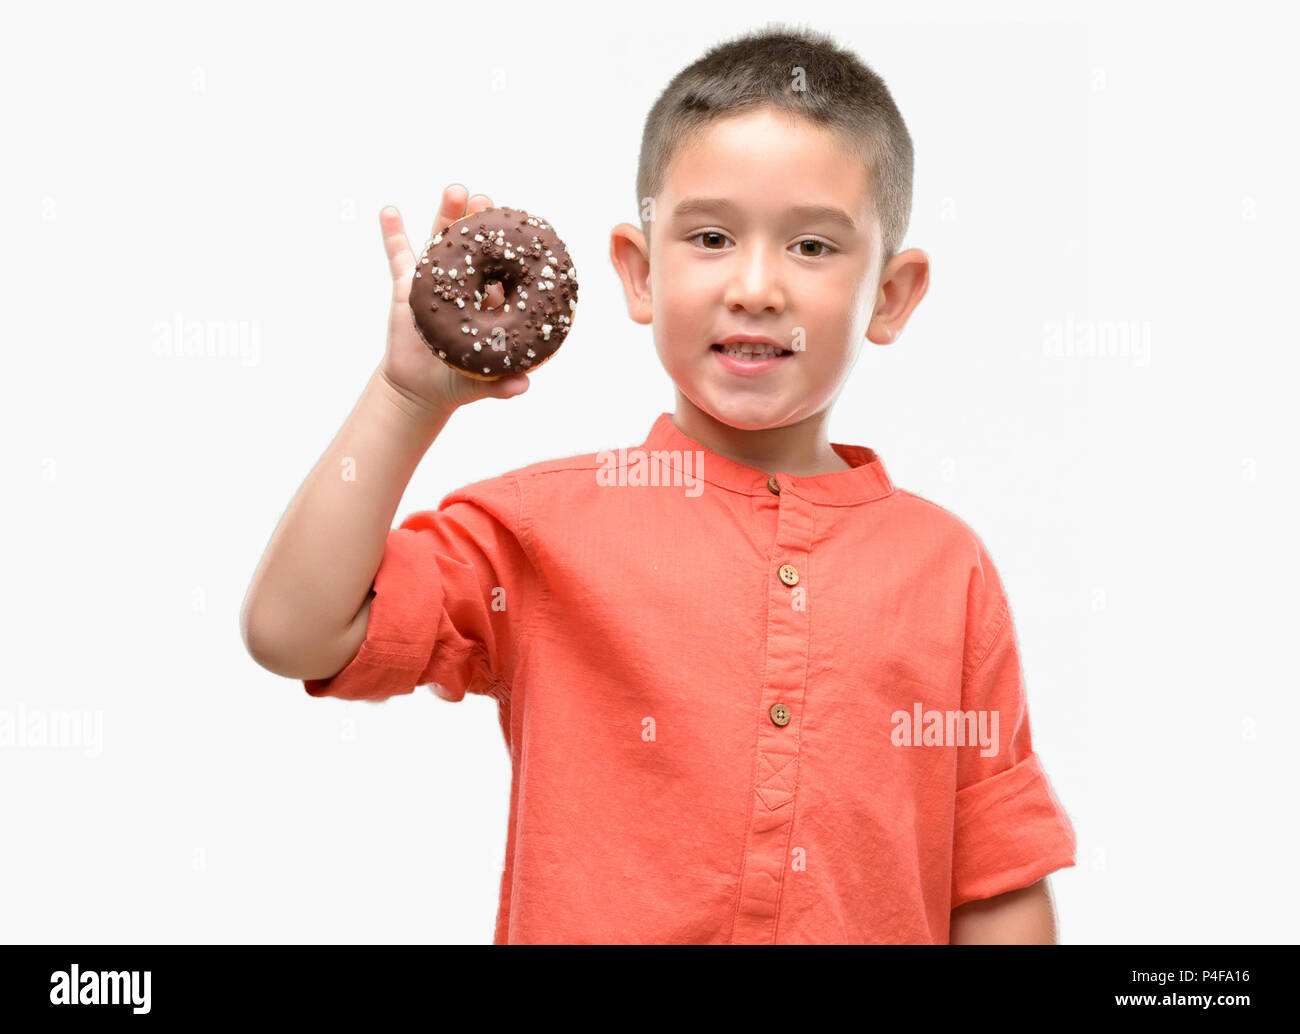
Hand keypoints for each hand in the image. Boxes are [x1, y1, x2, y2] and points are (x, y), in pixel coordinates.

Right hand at [377, 185, 529, 412]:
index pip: (503, 271)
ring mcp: (435, 281)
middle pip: (473, 247)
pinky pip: (398, 256)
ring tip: (455, 190)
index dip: (509, 250)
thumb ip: (501, 387)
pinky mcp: (406, 285)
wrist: (418, 389)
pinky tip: (389, 210)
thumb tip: (524, 388)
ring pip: (440, 242)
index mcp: (489, 304)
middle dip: (479, 221)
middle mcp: (465, 286)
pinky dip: (393, 233)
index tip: (516, 228)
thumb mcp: (479, 386)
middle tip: (484, 199)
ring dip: (446, 214)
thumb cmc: (455, 384)